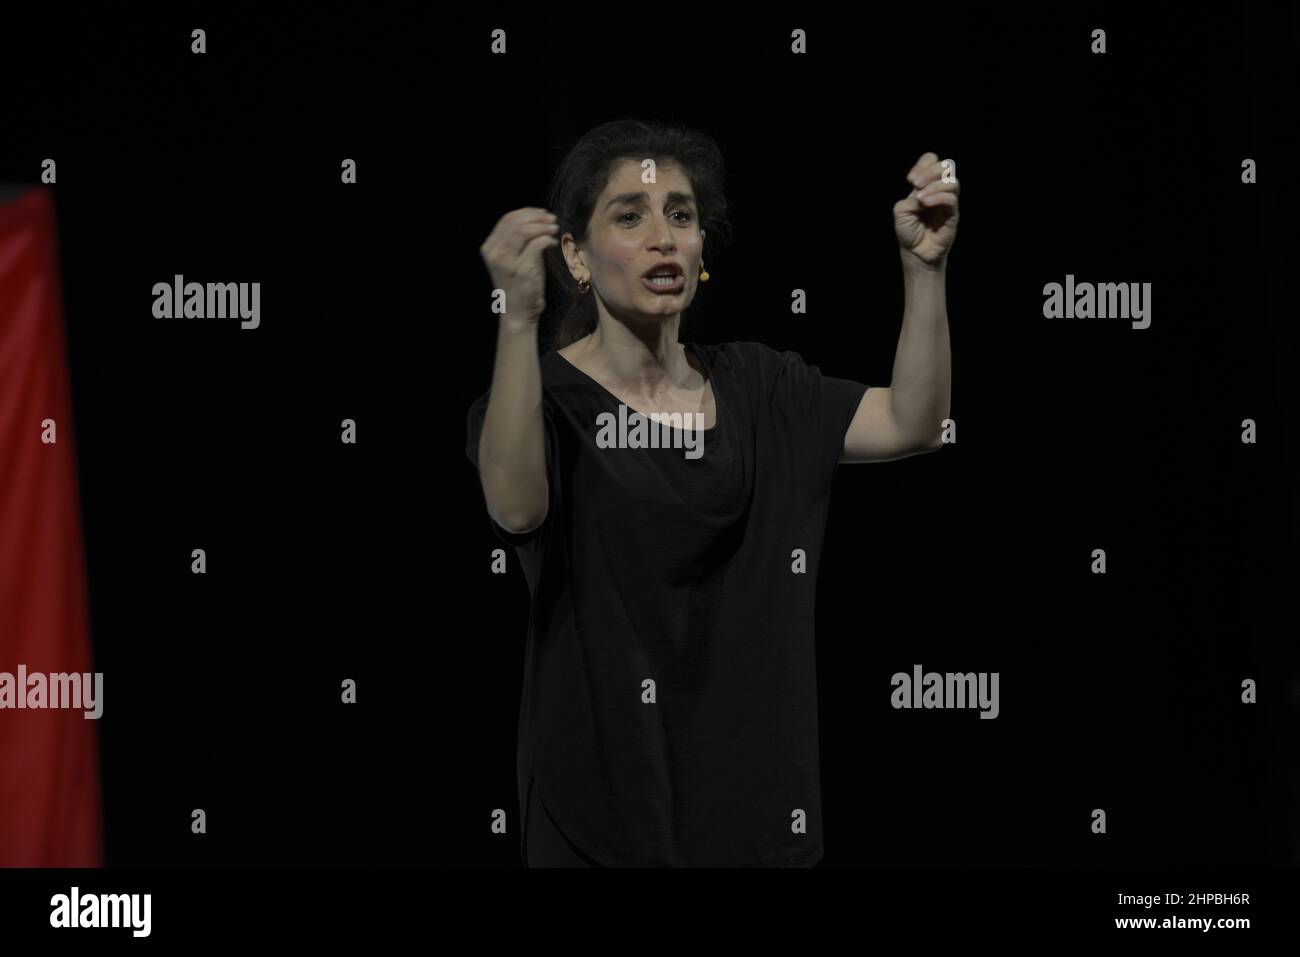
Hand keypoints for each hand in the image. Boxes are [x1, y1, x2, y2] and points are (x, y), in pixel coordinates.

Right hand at [479, 207, 560, 320]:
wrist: (518, 312)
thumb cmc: (519, 284)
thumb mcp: (512, 259)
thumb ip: (517, 240)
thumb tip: (536, 219)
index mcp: (490, 248)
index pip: (507, 219)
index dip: (527, 213)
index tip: (542, 214)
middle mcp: (495, 253)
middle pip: (516, 222)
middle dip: (537, 217)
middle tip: (552, 220)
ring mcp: (507, 262)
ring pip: (525, 231)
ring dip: (543, 226)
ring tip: (554, 229)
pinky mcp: (521, 270)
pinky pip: (537, 244)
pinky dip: (548, 240)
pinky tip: (553, 244)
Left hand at [893, 152, 959, 268]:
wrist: (915, 252)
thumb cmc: (908, 231)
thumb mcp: (900, 211)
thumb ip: (909, 199)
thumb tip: (923, 194)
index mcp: (926, 185)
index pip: (932, 161)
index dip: (923, 165)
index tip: (911, 180)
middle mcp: (939, 190)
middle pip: (946, 166)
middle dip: (930, 171)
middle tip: (916, 184)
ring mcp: (948, 202)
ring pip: (951, 181)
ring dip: (934, 186)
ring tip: (921, 199)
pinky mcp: (953, 214)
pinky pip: (951, 199)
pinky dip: (937, 197)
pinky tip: (925, 203)